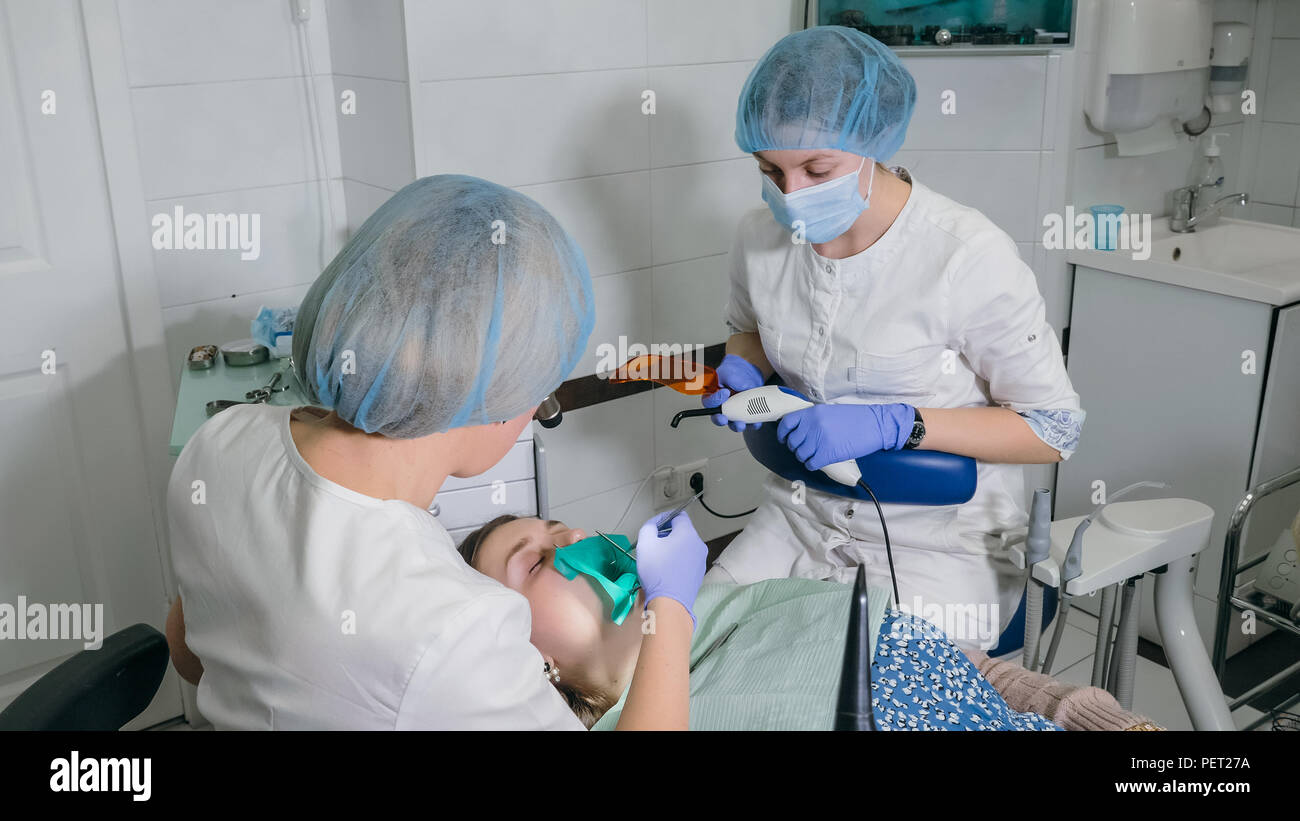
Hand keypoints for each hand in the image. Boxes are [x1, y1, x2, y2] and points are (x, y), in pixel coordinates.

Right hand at [635, 512, 707, 626]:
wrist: (670, 602)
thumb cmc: (657, 571)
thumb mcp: (645, 543)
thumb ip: (649, 527)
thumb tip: (654, 526)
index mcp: (688, 533)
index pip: (679, 516)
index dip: (665, 518)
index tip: (654, 527)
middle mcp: (698, 545)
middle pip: (683, 532)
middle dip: (668, 535)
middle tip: (654, 544)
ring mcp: (701, 560)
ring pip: (685, 547)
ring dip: (673, 548)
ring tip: (658, 559)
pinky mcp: (699, 574)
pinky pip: (687, 560)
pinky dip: (678, 560)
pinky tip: (666, 571)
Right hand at [701, 354, 763, 430]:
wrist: (749, 372)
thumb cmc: (735, 371)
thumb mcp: (727, 372)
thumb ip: (725, 380)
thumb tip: (728, 390)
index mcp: (713, 396)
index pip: (708, 402)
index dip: (714, 400)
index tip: (725, 393)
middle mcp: (722, 406)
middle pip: (718, 417)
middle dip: (721, 420)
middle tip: (724, 419)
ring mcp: (734, 411)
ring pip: (732, 423)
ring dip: (736, 426)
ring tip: (741, 424)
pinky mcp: (745, 414)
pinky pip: (748, 422)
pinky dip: (752, 424)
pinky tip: (755, 423)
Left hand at [776, 403, 915, 470]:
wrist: (875, 425)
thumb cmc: (856, 418)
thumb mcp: (830, 411)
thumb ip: (813, 419)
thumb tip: (801, 429)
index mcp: (812, 413)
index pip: (786, 423)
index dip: (782, 433)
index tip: (784, 438)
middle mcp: (812, 426)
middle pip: (792, 442)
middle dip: (796, 447)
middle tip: (805, 448)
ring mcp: (819, 440)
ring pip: (800, 455)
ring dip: (805, 457)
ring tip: (814, 455)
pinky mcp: (827, 454)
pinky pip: (810, 464)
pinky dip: (813, 464)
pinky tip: (819, 461)